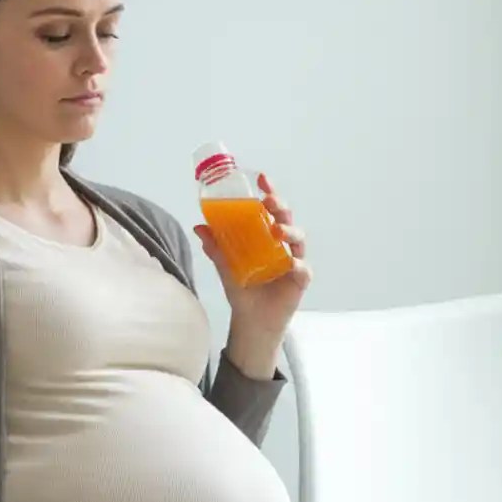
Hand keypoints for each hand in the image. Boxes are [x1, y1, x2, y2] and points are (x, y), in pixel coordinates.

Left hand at [194, 173, 310, 372]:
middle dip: (281, 206)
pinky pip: (303, 268)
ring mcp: (294, 260)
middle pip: (287, 219)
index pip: (270, 210)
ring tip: (276, 229)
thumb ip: (216, 248)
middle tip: (269, 201)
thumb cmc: (243, 291)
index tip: (262, 178)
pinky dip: (297, 264)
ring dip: (289, 230)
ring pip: (298, 238)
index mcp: (266, 237)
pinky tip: (289, 262)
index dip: (269, 193)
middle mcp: (283, 245)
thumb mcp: (226, 267)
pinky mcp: (300, 280)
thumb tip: (199, 226)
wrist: (251, 322)